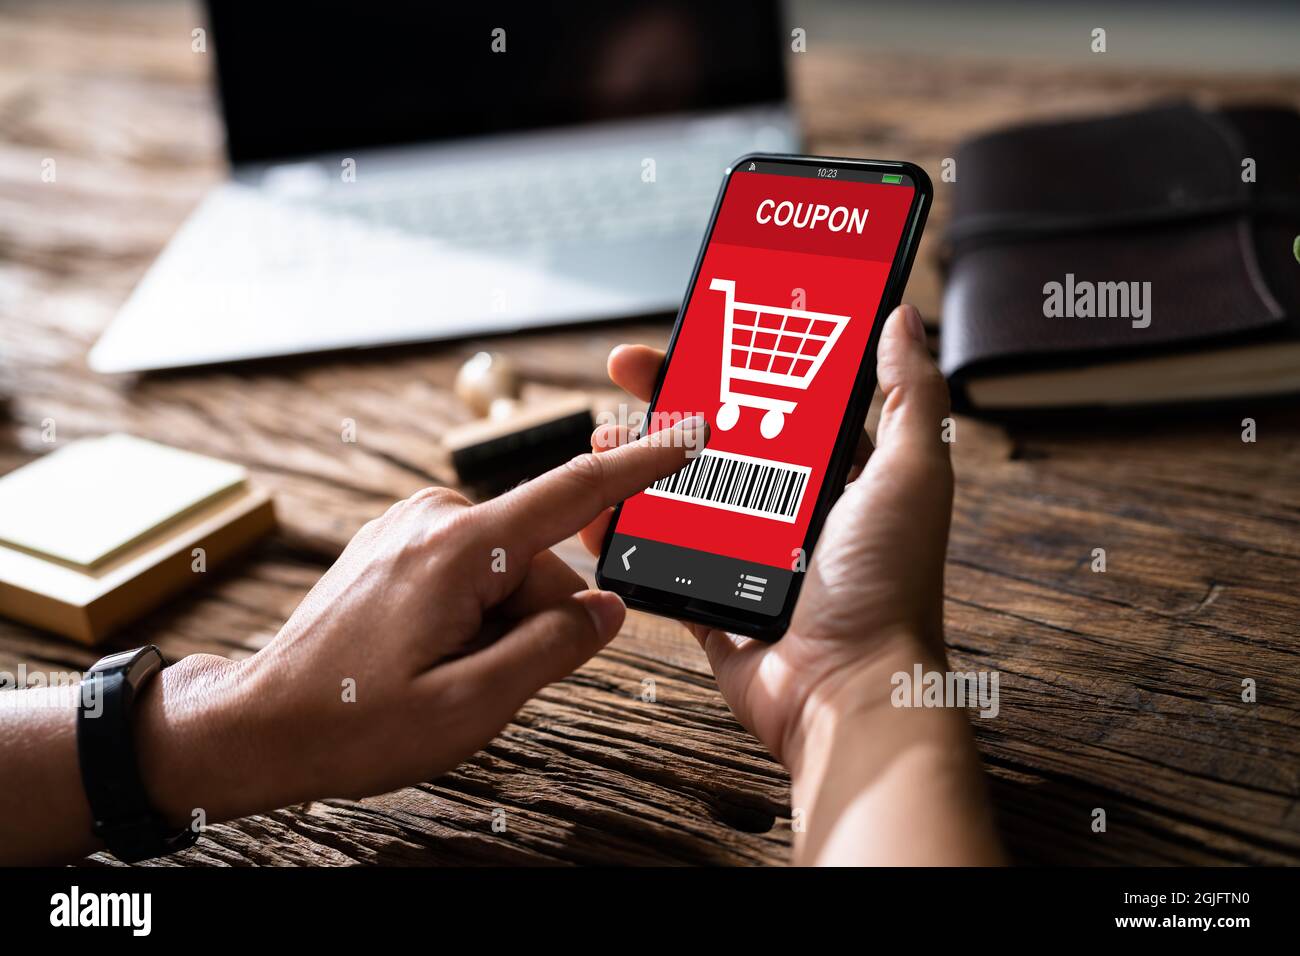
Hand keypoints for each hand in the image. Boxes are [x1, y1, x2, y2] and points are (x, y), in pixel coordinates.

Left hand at [131, 416, 708, 830]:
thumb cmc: (356, 722)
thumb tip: (606, 609)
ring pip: (506, 570)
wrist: (259, 725)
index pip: (570, 494)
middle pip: (539, 561)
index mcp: (459, 548)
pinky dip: (473, 613)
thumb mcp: (472, 705)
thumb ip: (552, 648)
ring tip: (439, 674)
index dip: (639, 466)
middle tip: (478, 682)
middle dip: (534, 622)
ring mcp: (411, 526)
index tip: (686, 435)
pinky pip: (471, 570)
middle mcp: (434, 518)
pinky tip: (427, 655)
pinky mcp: (398, 543)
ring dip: (499, 625)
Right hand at [580, 306, 1002, 863]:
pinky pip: (657, 557)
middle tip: (625, 371)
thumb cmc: (886, 586)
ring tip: (603, 438)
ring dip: (636, 459)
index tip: (696, 328)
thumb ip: (909, 393)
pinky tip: (598, 506)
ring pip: (676, 491)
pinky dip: (624, 531)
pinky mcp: (710, 598)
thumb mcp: (912, 474)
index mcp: (834, 473)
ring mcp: (745, 554)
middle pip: (714, 437)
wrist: (847, 694)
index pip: (774, 398)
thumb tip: (901, 316)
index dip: (733, 361)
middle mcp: (789, 508)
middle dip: (667, 400)